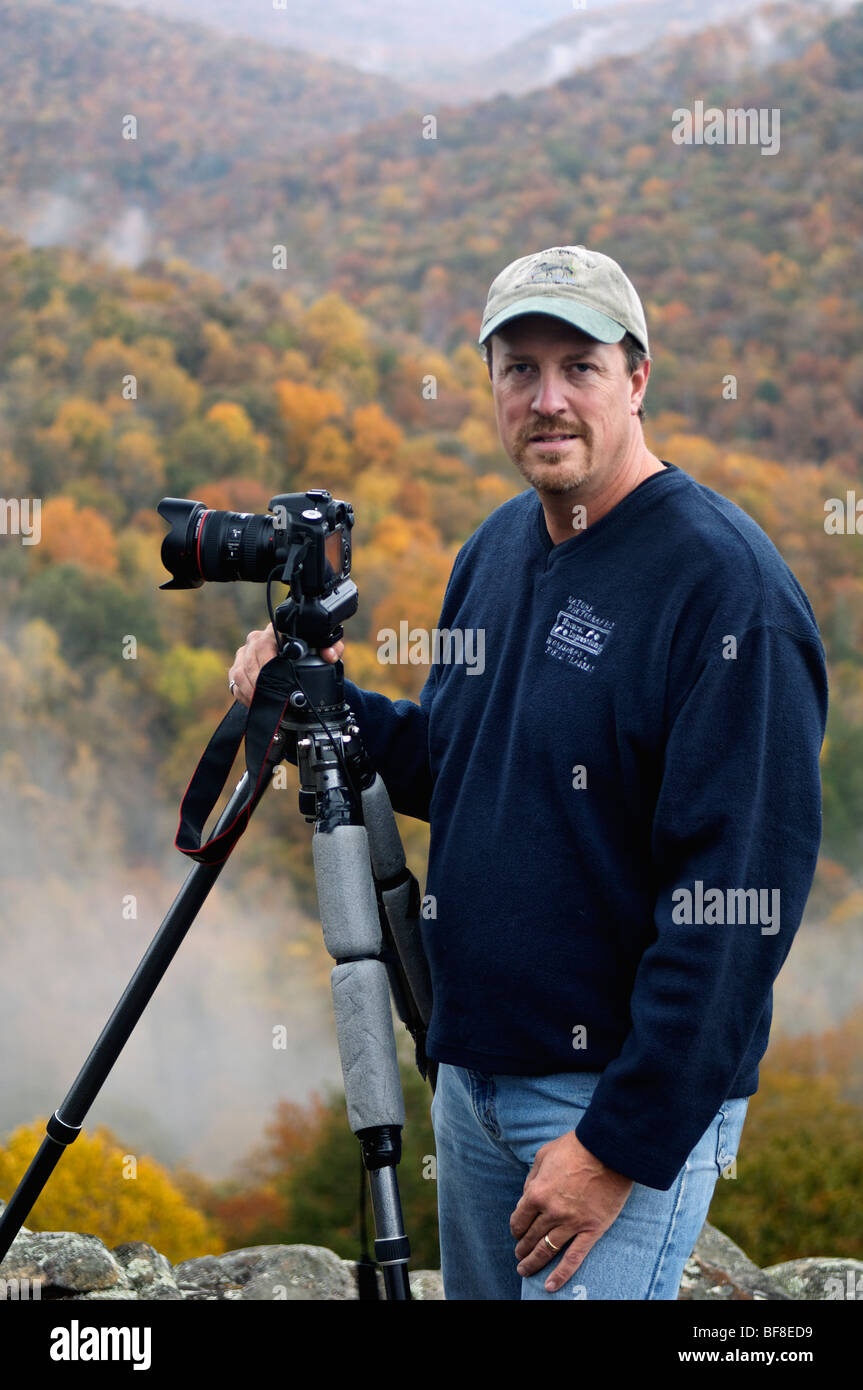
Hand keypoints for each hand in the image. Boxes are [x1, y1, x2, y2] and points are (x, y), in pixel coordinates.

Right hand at [228, 628, 344, 706]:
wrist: (292, 658)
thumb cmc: (307, 651)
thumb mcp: (323, 647)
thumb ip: (332, 647)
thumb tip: (329, 655)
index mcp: (276, 631)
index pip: (268, 640)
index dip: (270, 660)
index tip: (279, 676)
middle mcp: (256, 639)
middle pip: (253, 659)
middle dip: (261, 681)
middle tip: (272, 696)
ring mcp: (244, 653)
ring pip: (241, 672)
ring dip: (251, 690)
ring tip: (262, 702)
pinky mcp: (236, 667)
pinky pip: (234, 682)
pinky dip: (243, 694)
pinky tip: (254, 702)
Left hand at [510, 1131, 633, 1291]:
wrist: (609, 1151)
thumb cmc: (575, 1148)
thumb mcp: (544, 1155)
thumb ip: (532, 1177)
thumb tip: (526, 1195)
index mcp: (537, 1193)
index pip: (519, 1219)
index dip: (516, 1228)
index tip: (517, 1232)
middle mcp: (551, 1212)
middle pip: (531, 1237)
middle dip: (522, 1248)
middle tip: (519, 1255)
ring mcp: (572, 1224)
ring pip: (547, 1250)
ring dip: (533, 1262)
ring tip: (525, 1270)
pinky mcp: (592, 1230)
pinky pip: (574, 1258)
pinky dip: (561, 1274)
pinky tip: (550, 1286)